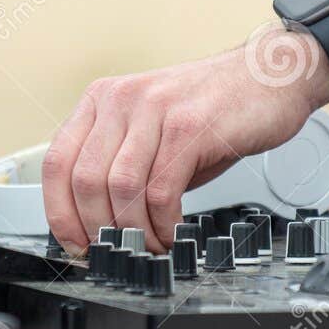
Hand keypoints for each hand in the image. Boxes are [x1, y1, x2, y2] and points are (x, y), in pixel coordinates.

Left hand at [43, 30, 328, 252]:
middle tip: (120, 251)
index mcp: (102, 101)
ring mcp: (155, 109)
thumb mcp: (153, 132)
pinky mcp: (190, 126)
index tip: (75, 244)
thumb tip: (100, 223)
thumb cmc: (214, 110)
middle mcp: (121, 100)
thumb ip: (123, 167)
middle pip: (86, 181)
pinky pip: (161, 190)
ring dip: (135, 231)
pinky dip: (164, 223)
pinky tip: (174, 231)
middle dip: (101, 229)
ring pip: (121, 188)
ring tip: (152, 245)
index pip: (58, 163)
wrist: (271, 77)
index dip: (61, 213)